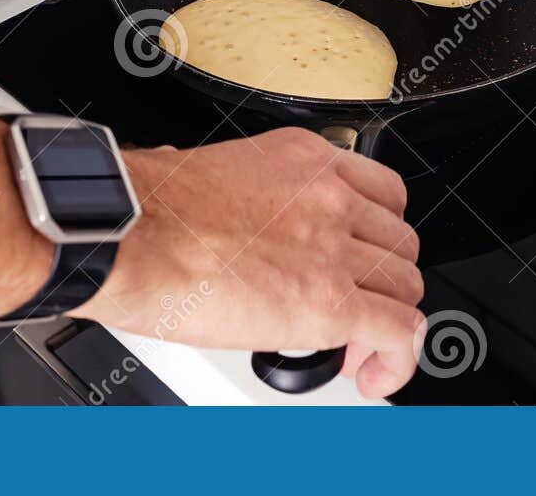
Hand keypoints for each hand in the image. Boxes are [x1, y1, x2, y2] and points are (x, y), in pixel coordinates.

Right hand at [72, 129, 425, 400]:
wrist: (130, 235)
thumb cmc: (147, 211)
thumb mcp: (216, 172)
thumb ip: (243, 189)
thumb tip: (227, 212)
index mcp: (304, 159)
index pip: (382, 194)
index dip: (378, 237)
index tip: (360, 261)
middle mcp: (329, 197)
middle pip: (399, 243)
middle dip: (380, 282)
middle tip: (352, 311)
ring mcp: (334, 248)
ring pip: (405, 287)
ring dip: (386, 321)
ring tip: (353, 348)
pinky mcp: (330, 303)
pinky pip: (401, 333)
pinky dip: (398, 361)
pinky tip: (373, 376)